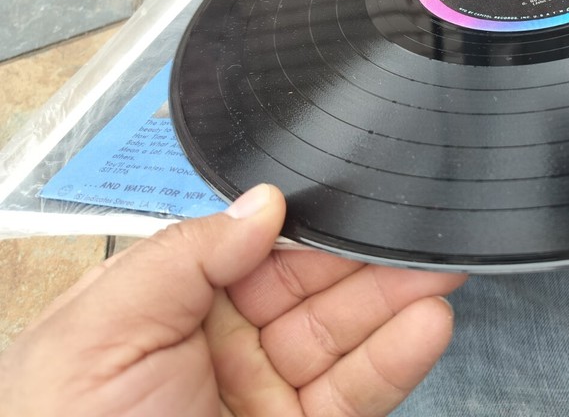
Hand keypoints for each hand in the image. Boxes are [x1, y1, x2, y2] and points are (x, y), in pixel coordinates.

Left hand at [0, 184, 466, 415]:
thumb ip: (182, 256)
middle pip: (311, 286)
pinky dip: (398, 359)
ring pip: (345, 335)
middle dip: (364, 258)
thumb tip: (262, 204)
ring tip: (440, 269)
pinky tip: (427, 325)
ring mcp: (266, 394)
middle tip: (413, 232)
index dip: (305, 228)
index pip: (253, 250)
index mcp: (168, 305)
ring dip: (396, 300)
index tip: (348, 202)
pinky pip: (359, 392)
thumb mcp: (100, 332)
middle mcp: (222, 346)